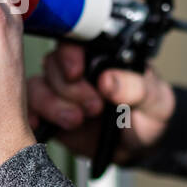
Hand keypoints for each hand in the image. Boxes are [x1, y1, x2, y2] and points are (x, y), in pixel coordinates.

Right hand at [27, 42, 176, 165]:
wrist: (140, 146)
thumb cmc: (149, 112)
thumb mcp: (155, 98)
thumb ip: (136, 87)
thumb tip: (109, 80)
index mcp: (100, 54)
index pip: (75, 41)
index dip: (69, 54)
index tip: (76, 72)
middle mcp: (76, 68)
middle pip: (53, 65)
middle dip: (70, 88)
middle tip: (94, 107)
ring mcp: (60, 90)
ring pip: (37, 86)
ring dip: (53, 104)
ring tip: (76, 120)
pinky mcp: (50, 113)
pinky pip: (31, 109)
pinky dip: (33, 116)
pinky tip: (41, 125)